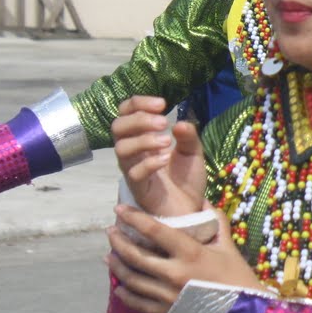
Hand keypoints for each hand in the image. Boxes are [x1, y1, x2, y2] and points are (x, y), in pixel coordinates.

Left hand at [106, 204, 262, 312]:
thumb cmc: (240, 280)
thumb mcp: (229, 249)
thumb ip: (216, 224)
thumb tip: (204, 202)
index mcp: (191, 254)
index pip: (155, 231)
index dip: (134, 218)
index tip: (120, 210)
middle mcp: (173, 273)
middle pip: (135, 255)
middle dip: (118, 241)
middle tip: (111, 232)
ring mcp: (166, 295)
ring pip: (131, 279)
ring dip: (117, 265)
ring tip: (109, 256)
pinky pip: (137, 302)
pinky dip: (125, 293)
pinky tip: (119, 288)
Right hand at [112, 96, 204, 216]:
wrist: (190, 208)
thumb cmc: (186, 178)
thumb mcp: (193, 151)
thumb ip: (188, 136)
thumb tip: (179, 122)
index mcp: (142, 137)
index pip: (126, 113)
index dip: (137, 104)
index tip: (162, 104)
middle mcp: (133, 151)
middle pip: (118, 127)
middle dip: (138, 119)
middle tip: (163, 121)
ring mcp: (133, 169)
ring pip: (121, 149)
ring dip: (143, 140)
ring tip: (166, 141)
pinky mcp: (138, 187)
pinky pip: (134, 173)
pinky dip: (149, 162)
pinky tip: (165, 159)